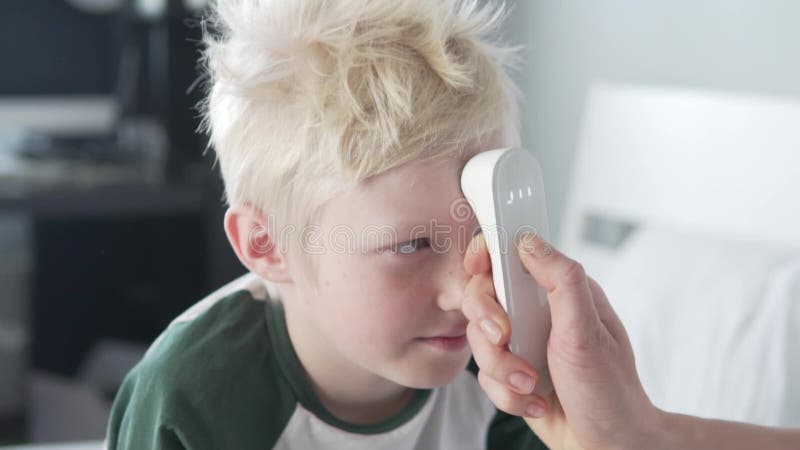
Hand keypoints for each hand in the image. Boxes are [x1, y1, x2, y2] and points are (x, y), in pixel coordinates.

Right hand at [462, 231, 657, 449]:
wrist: (610, 447)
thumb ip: (562, 281)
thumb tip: (529, 242)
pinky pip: (484, 376)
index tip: (477, 267)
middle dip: (488, 324)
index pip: (511, 257)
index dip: (486, 256)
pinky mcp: (512, 372)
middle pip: (482, 297)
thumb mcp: (587, 330)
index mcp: (558, 291)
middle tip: (506, 340)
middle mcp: (537, 312)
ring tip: (533, 384)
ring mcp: (523, 342)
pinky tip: (536, 401)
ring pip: (478, 340)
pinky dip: (507, 394)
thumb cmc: (610, 391)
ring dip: (502, 369)